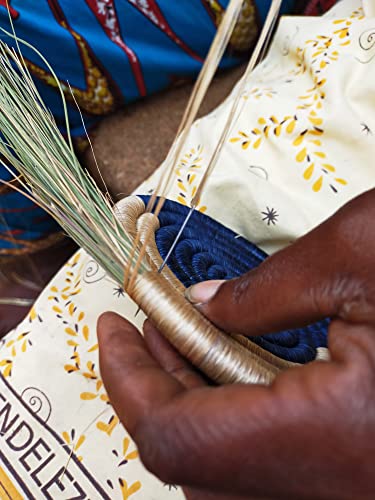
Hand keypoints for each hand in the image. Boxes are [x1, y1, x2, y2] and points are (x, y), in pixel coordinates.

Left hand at [98, 189, 374, 499]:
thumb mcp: (360, 254)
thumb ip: (266, 290)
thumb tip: (203, 306)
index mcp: (340, 438)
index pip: (179, 440)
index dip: (129, 381)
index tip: (111, 327)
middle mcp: (345, 488)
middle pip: (198, 462)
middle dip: (159, 384)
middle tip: (149, 322)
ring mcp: (355, 487)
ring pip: (233, 467)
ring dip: (196, 396)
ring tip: (186, 331)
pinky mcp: (362, 467)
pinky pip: (273, 458)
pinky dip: (238, 408)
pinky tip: (237, 356)